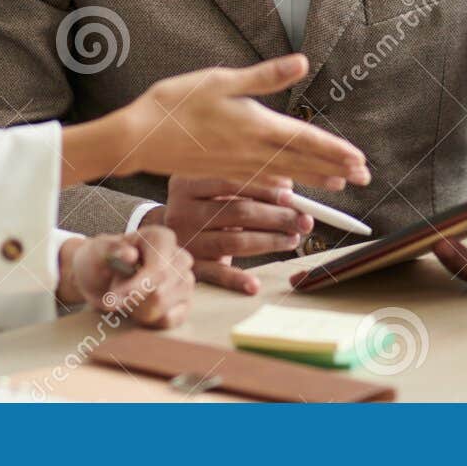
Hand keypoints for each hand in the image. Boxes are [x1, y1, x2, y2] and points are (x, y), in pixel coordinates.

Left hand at [57, 227, 194, 328]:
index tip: (110, 300)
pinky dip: (148, 320)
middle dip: (130, 300)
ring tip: (126, 296)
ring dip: (136, 309)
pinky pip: (169, 320)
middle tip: (112, 295)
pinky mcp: (184, 303)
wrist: (102, 277)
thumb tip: (130, 254)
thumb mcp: (98, 251)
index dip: (134, 288)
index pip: (157, 270)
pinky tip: (137, 308)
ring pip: (162, 308)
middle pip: (160, 293)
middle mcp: (180, 258)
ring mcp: (185, 281)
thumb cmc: (102, 260)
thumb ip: (111, 250)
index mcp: (161, 238)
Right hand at [110, 54, 368, 189]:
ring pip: (286, 173)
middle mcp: (253, 150)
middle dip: (336, 169)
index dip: (336, 150)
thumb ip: (264, 76)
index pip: (307, 140)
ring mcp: (238, 165)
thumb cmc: (177, 103)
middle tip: (364, 177)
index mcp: (257, 126)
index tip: (360, 159)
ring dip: (315, 178)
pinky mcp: (223, 170)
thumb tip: (302, 63)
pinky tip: (288, 186)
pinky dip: (281, 182)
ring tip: (339, 185)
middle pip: (304, 162)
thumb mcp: (222, 80)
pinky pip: (262, 179)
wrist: (140, 137)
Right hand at [142, 175, 313, 293]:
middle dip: (276, 216)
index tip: (291, 194)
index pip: (231, 181)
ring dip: (269, 241)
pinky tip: (254, 283)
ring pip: (233, 242)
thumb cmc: (201, 205)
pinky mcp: (188, 267)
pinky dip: (236, 280)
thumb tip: (288, 188)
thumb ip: (247, 182)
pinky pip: (215, 274)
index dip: (264, 187)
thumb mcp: (214, 187)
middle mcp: (180, 211)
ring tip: (293, 239)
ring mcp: (184, 241)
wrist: (163, 235)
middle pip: (237, 212)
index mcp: (186, 182)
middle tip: (303, 219)